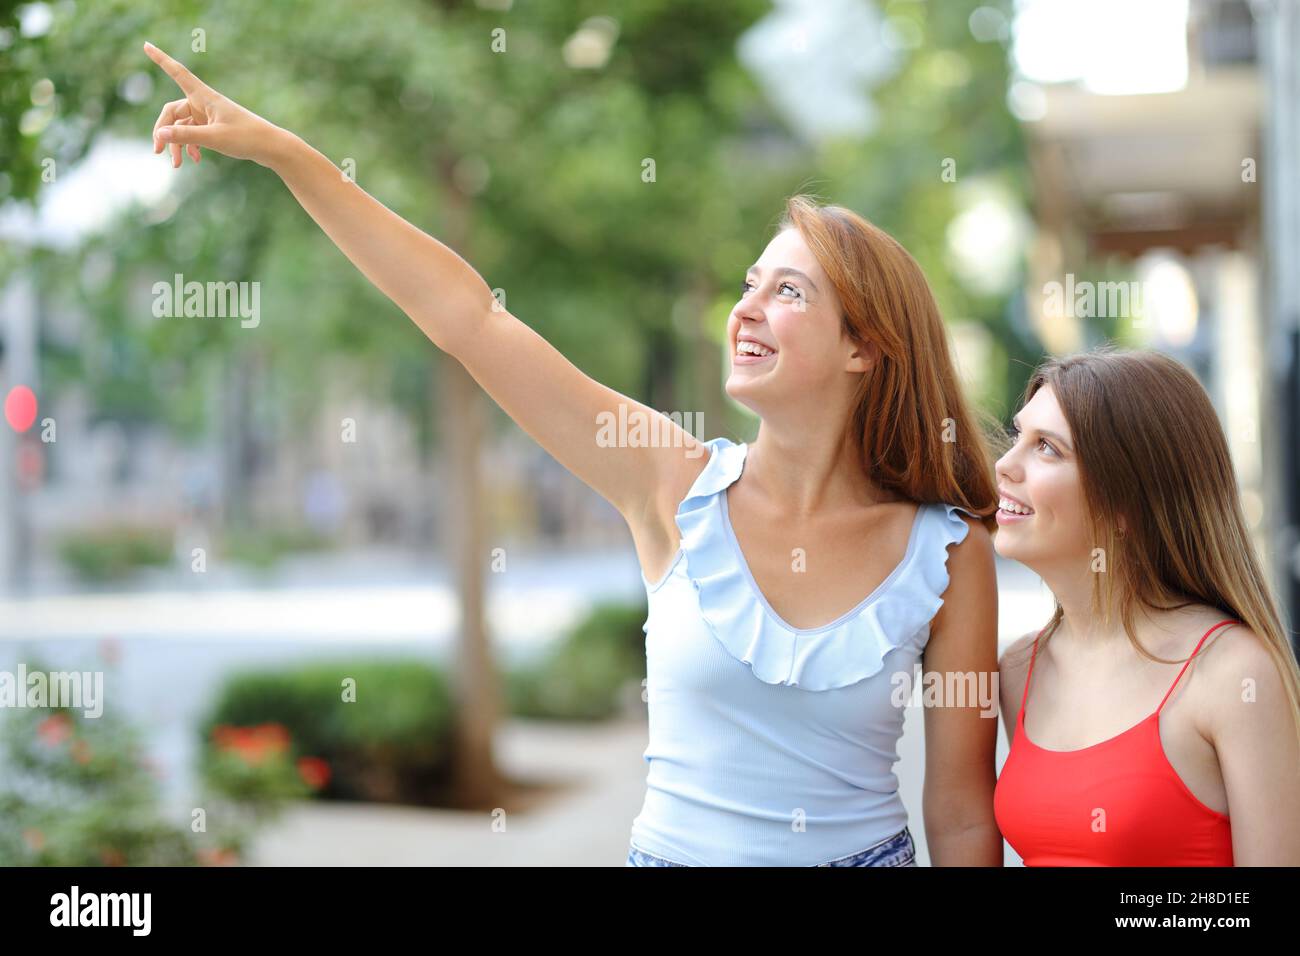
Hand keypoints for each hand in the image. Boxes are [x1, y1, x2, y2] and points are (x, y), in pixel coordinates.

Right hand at [143, 41, 289, 168]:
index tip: (146, 45)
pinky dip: (191, 146)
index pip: (177, 72)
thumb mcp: (214, 138)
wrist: (271, 148)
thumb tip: (159, 134)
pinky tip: (195, 160)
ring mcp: (209, 116)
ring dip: (177, 145)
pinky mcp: (215, 128)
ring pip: (182, 127)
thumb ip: (185, 136)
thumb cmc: (246, 138)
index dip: (161, 59)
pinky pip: (194, 134)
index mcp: (204, 96)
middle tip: (157, 151)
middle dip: (163, 131)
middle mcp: (204, 103)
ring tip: (176, 165)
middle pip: (172, 112)